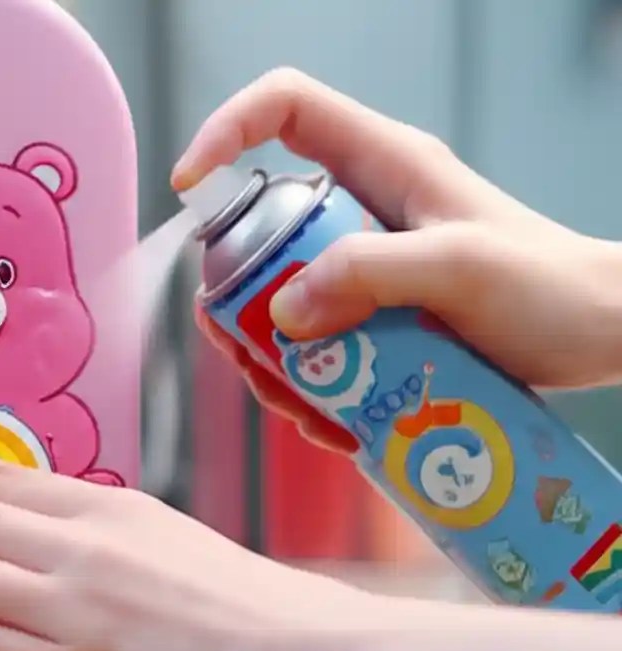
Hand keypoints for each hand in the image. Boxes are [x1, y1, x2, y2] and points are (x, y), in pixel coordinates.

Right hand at [173, 68, 621, 452]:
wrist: (603, 334)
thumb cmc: (552, 285)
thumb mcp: (463, 267)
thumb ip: (371, 273)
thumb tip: (283, 311)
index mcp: (380, 164)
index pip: (283, 108)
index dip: (225, 131)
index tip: (189, 188)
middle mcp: (360, 208)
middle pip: (259, 228)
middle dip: (234, 294)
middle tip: (241, 348)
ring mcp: (364, 265)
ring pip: (278, 299)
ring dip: (270, 357)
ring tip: (299, 405)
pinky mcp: (373, 316)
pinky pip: (315, 345)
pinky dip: (309, 387)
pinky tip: (333, 423)